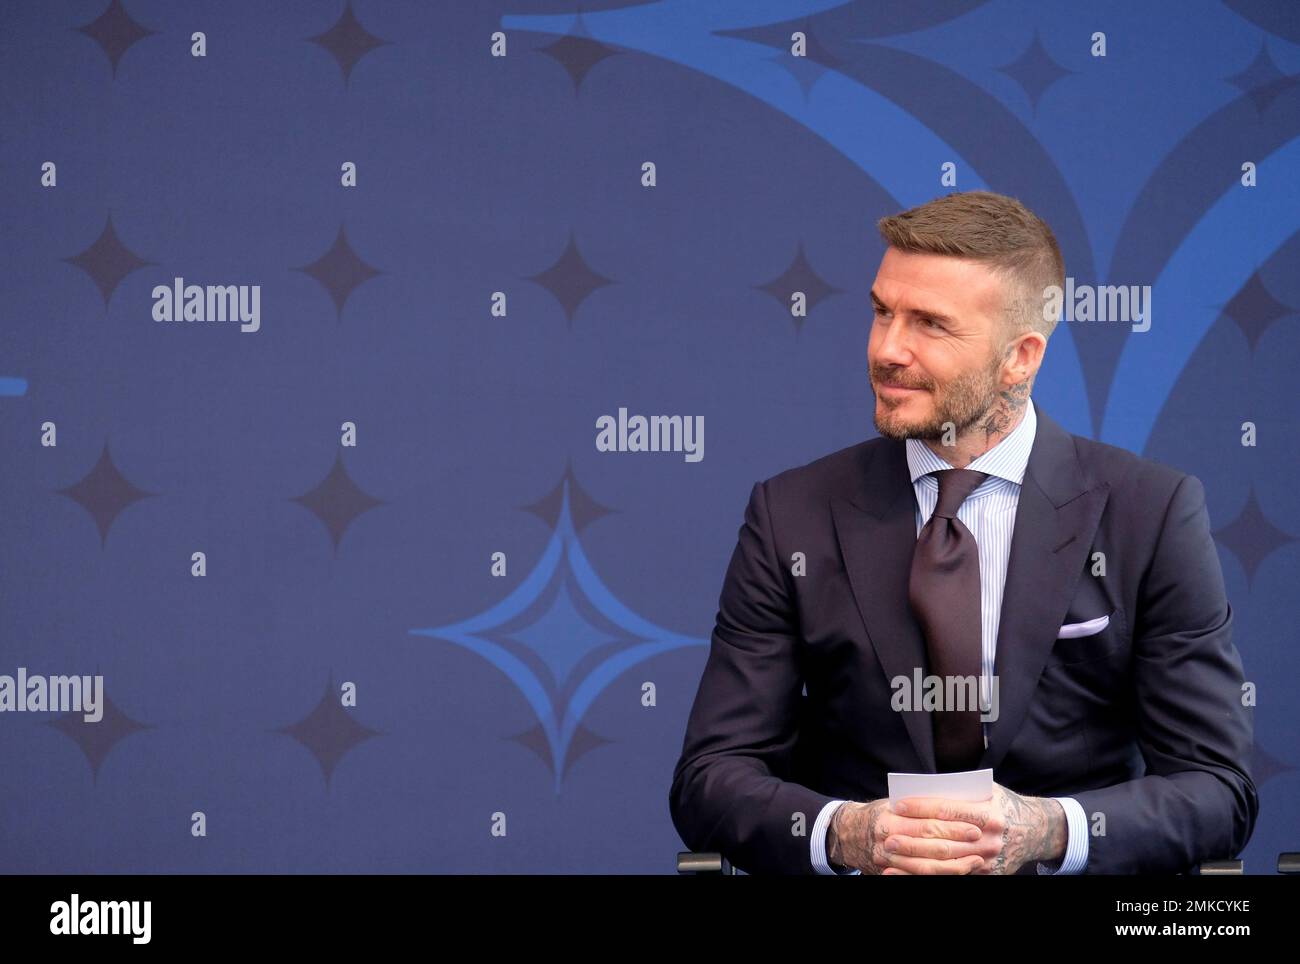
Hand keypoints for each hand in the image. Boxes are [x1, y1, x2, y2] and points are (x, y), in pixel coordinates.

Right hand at [827, 797, 984, 874]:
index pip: (928, 821)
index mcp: (889, 816)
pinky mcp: (890, 872)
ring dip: (955, 865)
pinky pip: (919, 877)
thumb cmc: (878, 814)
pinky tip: (958, 871)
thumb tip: (956, 802)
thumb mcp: (892, 802)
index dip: (952, 825)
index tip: (974, 824)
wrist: (847, 835)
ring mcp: (888, 859)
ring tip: (976, 859)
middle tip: (979, 839)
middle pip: (931, 844)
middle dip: (958, 842)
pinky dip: (941, 875)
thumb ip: (918, 805)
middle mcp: (887, 838)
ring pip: (928, 866)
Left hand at [884, 783, 1066, 874]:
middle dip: (911, 839)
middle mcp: (989, 840)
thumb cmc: (1002, 804)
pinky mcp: (985, 875)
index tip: (897, 806)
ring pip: (943, 863)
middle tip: (886, 835)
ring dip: (912, 861)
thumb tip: (921, 789)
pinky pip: (949, 876)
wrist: (1034, 830)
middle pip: (942, 840)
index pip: (947, 811)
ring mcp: (987, 861)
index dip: (920, 808)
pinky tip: (902, 873)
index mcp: (988, 814)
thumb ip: (959, 791)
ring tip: (887, 855)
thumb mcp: (986, 791)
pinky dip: (923, 875)